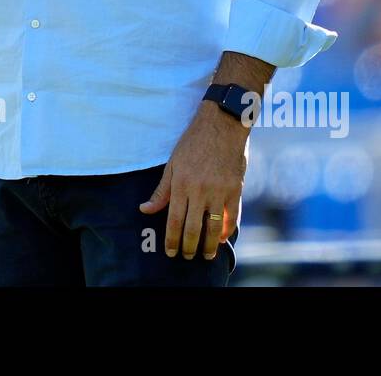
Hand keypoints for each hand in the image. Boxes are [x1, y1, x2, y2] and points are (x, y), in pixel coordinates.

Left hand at [139, 101, 248, 259]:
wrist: (222, 124)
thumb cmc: (193, 142)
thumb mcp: (172, 163)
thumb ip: (161, 190)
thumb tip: (144, 209)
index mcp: (181, 184)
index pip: (173, 220)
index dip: (171, 240)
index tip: (170, 252)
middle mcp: (199, 190)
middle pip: (193, 228)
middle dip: (188, 247)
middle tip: (186, 256)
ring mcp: (219, 191)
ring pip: (213, 227)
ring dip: (209, 245)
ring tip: (205, 255)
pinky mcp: (235, 189)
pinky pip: (232, 216)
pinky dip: (227, 230)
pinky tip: (222, 238)